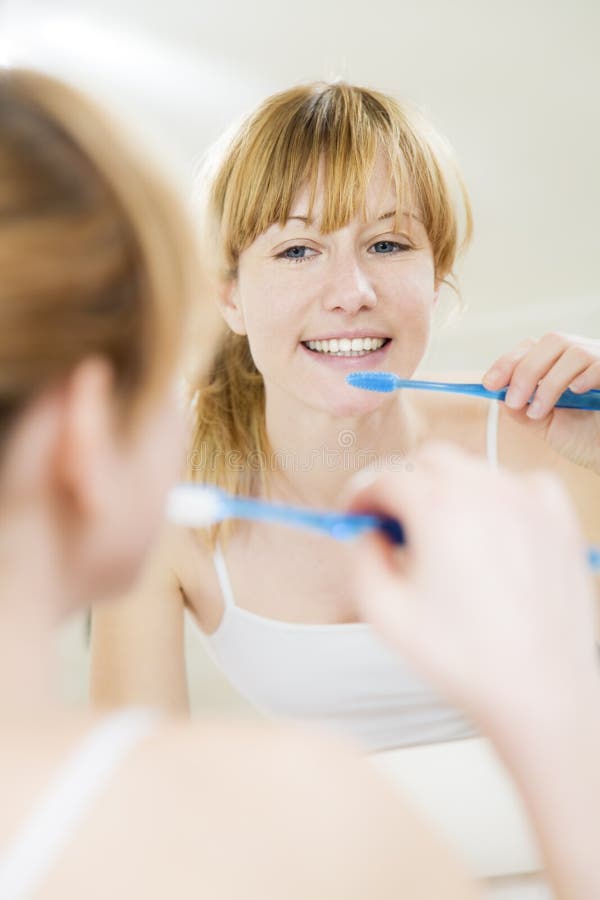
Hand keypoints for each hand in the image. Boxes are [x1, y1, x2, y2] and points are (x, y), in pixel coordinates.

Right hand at [346, 444, 596, 730]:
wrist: (539, 693)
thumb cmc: (462, 660)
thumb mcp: (383, 614)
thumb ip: (361, 558)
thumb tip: (368, 532)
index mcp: (441, 509)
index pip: (387, 476)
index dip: (361, 493)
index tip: (355, 513)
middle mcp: (488, 491)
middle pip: (430, 459)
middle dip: (404, 483)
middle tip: (393, 523)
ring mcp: (529, 501)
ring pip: (474, 469)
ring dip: (448, 490)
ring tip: (443, 538)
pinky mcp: (559, 519)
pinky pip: (519, 484)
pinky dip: (497, 497)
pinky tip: (490, 532)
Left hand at [482, 332, 599, 473]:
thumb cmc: (581, 437)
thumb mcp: (544, 424)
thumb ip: (522, 409)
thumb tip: (498, 395)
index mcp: (560, 362)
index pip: (531, 347)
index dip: (508, 362)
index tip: (488, 384)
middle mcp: (581, 355)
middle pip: (551, 342)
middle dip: (525, 372)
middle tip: (513, 401)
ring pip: (573, 352)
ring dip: (549, 383)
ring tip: (539, 412)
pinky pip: (599, 364)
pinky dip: (584, 376)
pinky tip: (575, 392)